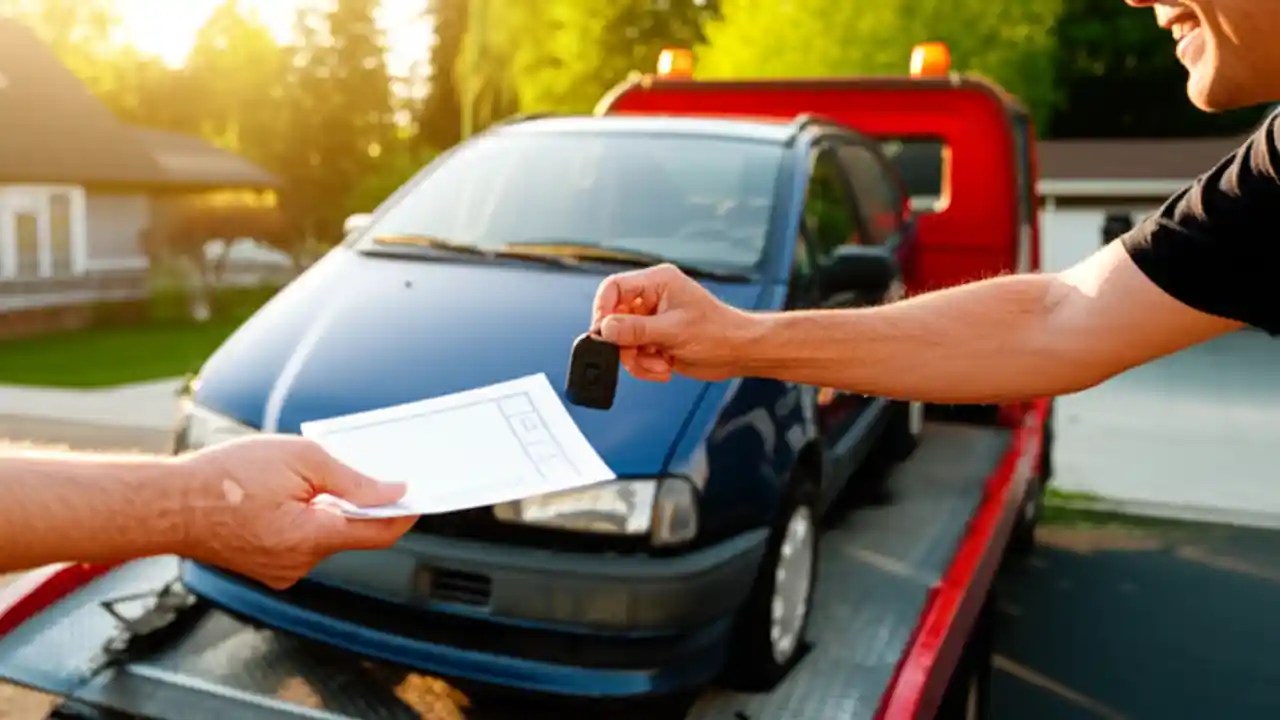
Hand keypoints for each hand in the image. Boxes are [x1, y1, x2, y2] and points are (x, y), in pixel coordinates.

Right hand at [177, 435, 416, 589]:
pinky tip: (283, 497)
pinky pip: (300, 543)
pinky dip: (303, 520)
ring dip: (326, 509)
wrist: (164, 505)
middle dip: (358, 501)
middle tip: (358, 467)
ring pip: (324, 537)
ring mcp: (280, 571)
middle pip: (351, 532)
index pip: (379, 532)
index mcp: (311, 537)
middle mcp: (299, 563)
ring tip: (301, 478)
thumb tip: (394, 490)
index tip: (420, 493)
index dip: (404, 512)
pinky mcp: (265, 569)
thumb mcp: (298, 459)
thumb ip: (352, 478)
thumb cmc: (224, 477)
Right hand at [591, 263, 754, 381]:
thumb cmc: (718, 332)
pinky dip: (644, 365)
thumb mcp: (674, 331)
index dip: (603, 309)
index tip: (603, 332)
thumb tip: (605, 328)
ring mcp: (651, 321)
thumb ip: (637, 329)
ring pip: (621, 340)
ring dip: (636, 358)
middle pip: (614, 318)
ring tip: (659, 364)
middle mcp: (651, 298)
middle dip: (624, 343)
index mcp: (657, 282)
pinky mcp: (654, 340)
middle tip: (638, 354)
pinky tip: (663, 367)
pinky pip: (633, 354)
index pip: (613, 287)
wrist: (738, 353)